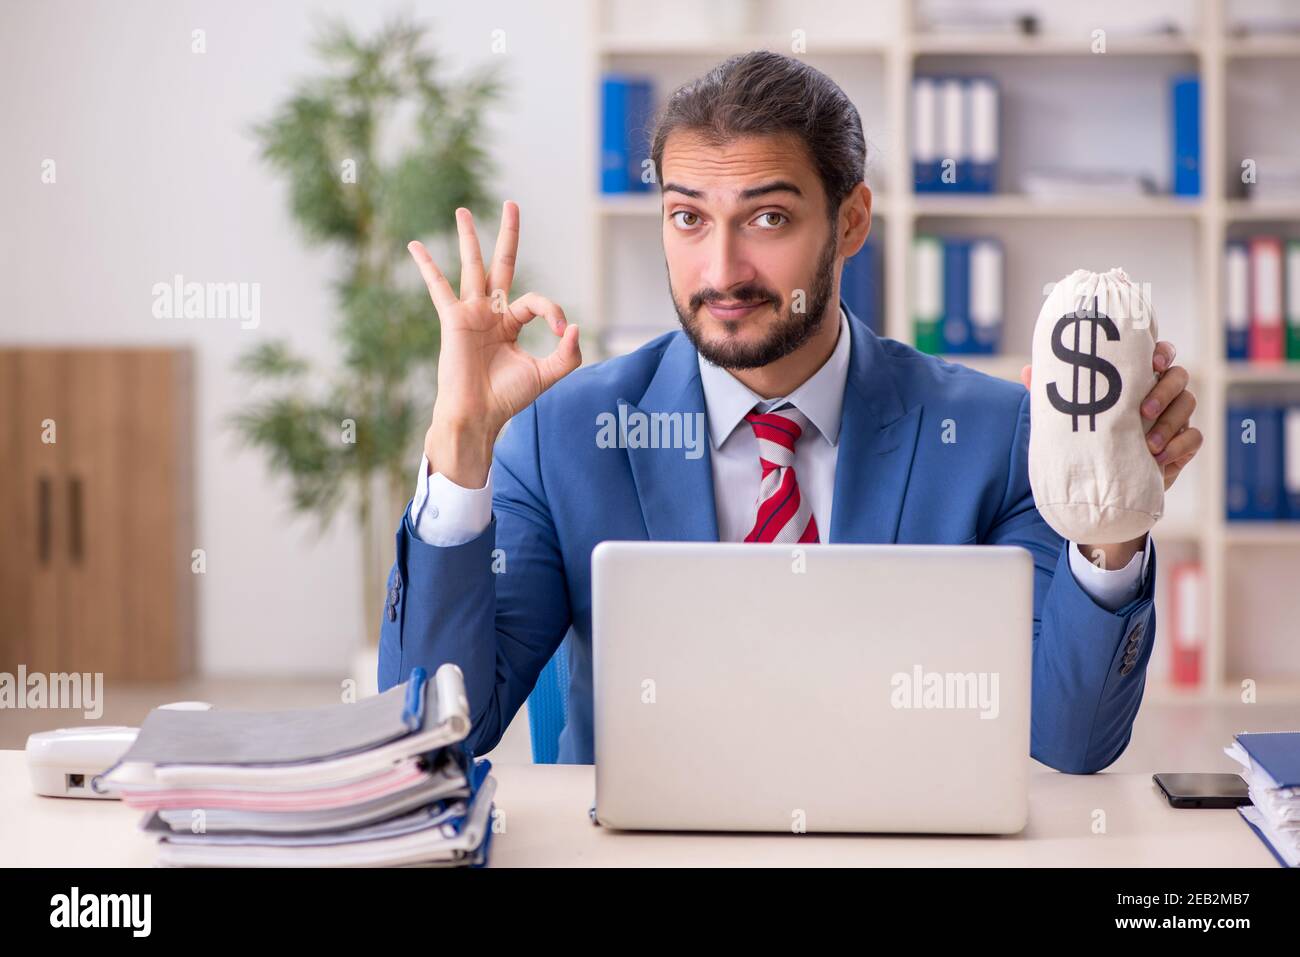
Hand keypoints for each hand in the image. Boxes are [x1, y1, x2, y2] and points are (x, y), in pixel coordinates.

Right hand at [409, 201, 580, 486]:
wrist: (478, 415)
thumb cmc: (507, 399)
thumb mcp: (547, 374)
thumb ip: (567, 354)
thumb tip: (574, 326)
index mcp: (510, 324)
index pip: (535, 301)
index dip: (553, 310)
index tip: (561, 330)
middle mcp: (490, 314)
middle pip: (502, 265)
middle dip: (508, 235)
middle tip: (512, 204)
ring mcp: (470, 314)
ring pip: (472, 267)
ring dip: (469, 238)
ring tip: (464, 211)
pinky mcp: (453, 319)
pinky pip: (438, 288)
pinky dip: (427, 266)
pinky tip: (415, 246)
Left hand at [1019, 340, 1202, 567]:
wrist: (1102, 483)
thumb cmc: (1086, 436)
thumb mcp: (1069, 416)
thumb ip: (1051, 394)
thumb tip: (1027, 371)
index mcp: (1138, 379)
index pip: (1160, 354)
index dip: (1163, 352)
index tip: (1153, 362)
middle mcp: (1161, 392)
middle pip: (1179, 376)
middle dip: (1164, 392)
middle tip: (1142, 412)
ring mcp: (1176, 416)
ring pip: (1187, 405)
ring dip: (1170, 425)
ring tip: (1149, 446)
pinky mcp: (1183, 443)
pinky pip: (1193, 439)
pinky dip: (1179, 447)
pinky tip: (1159, 460)